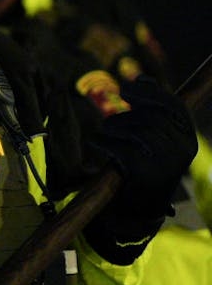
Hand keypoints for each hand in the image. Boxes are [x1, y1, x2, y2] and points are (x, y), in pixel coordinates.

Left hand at [83, 77, 195, 262]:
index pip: (173, 106)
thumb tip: (141, 78)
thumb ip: (150, 109)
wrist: (141, 206)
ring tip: (106, 131)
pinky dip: (104, 142)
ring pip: (136, 130)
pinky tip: (98, 142)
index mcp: (187, 138)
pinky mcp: (144, 173)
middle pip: (152, 116)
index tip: (128, 85)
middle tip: (111, 115)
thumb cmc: (145, 164)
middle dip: (127, 111)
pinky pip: (121, 148)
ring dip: (114, 126)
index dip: (150, 92)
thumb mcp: (154, 137)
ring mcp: (165, 162)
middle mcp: (182, 149)